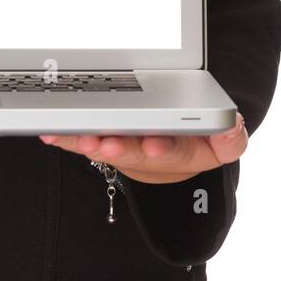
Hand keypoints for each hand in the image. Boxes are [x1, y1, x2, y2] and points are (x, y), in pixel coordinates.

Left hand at [38, 112, 247, 184]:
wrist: (172, 148)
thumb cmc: (193, 139)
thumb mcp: (221, 143)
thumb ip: (230, 138)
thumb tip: (231, 127)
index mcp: (181, 151)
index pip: (176, 151)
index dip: (165, 148)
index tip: (155, 144)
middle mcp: (148, 153)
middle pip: (134, 152)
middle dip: (120, 148)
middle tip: (106, 142)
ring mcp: (123, 148)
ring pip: (104, 147)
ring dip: (88, 142)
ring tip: (78, 136)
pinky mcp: (100, 141)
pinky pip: (80, 140)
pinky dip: (64, 137)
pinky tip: (48, 132)